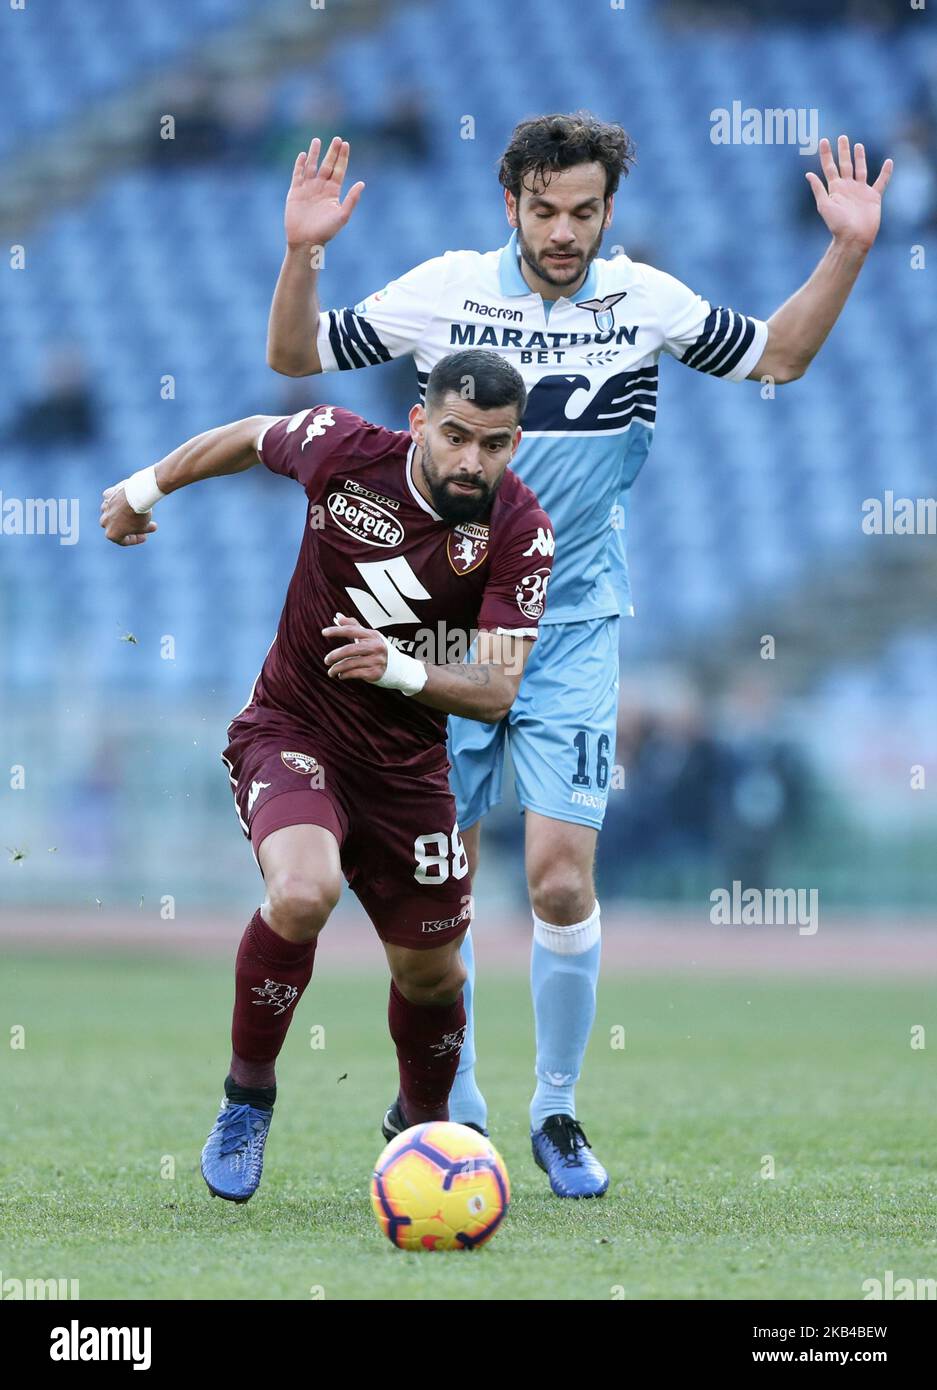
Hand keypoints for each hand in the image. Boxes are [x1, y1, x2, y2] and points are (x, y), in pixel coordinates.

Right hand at [100, 484, 157, 545]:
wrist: (135, 495)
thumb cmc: (139, 514)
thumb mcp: (145, 526)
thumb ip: (146, 529)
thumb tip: (152, 527)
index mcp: (112, 534)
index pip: (124, 541)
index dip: (136, 539)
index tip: (144, 536)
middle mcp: (105, 522)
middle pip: (115, 527)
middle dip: (127, 527)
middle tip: (139, 526)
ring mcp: (104, 508)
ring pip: (112, 513)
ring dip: (121, 514)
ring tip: (134, 512)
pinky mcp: (107, 495)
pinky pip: (112, 499)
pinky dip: (119, 500)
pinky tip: (128, 499)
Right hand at [285, 135, 364, 250]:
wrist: (306, 241)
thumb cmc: (325, 232)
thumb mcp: (342, 216)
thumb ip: (351, 199)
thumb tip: (362, 183)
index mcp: (333, 192)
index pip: (339, 170)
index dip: (342, 157)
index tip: (346, 144)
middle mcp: (321, 188)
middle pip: (327, 165)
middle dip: (332, 152)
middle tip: (337, 139)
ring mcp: (308, 189)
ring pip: (312, 167)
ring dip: (315, 154)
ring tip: (317, 140)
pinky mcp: (295, 192)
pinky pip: (298, 174)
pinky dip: (300, 164)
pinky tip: (303, 155)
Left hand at [322, 612, 387, 682]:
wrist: (399, 668)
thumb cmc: (379, 649)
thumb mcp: (369, 636)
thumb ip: (353, 626)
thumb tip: (337, 616)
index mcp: (372, 635)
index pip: (351, 630)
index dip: (336, 630)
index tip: (323, 632)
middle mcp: (375, 647)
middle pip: (349, 649)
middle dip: (334, 655)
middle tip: (326, 660)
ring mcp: (376, 660)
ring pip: (350, 664)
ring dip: (337, 668)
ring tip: (331, 671)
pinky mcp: (375, 673)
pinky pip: (354, 674)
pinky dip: (344, 675)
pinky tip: (341, 675)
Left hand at [806, 136, 892, 251]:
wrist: (854, 237)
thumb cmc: (837, 224)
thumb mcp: (824, 205)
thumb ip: (818, 189)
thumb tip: (808, 174)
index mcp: (835, 188)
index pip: (829, 167)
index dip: (826, 154)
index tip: (823, 141)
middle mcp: (847, 187)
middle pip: (845, 164)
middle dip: (843, 151)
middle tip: (842, 137)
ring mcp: (860, 191)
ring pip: (860, 169)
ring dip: (859, 157)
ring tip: (858, 145)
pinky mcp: (873, 196)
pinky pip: (881, 181)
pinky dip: (886, 172)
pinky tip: (889, 162)